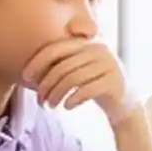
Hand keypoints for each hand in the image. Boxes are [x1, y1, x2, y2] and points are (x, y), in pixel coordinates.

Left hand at [22, 39, 136, 124]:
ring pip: (72, 78)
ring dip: (56, 95)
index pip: (56, 48)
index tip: (26, 78)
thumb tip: (27, 72)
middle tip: (40, 100)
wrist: (125, 103)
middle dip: (46, 85)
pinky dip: (72, 99)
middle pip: (62, 66)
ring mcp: (109, 65)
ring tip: (51, 105)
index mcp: (87, 43)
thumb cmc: (94, 85)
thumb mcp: (78, 70)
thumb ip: (61, 64)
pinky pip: (86, 90)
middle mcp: (100, 50)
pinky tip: (67, 107)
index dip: (37, 62)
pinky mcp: (115, 82)